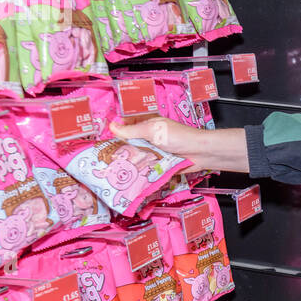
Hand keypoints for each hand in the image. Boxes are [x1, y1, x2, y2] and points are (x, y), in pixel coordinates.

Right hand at [109, 117, 249, 173]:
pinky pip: (144, 167)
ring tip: (108, 168)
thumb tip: (112, 126)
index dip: (114, 131)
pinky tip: (124, 176)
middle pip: (129, 143)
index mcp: (147, 124)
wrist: (199, 154)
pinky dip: (137, 170)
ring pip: (135, 156)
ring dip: (127, 161)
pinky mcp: (158, 164)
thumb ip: (132, 131)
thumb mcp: (153, 131)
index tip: (100, 139)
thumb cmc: (179, 137)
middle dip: (118, 149)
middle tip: (101, 157)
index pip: (126, 125)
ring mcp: (153, 151)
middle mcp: (149, 137)